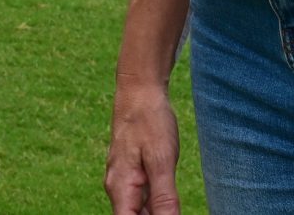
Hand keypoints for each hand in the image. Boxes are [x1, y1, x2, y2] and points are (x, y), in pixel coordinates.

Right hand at [104, 81, 182, 213]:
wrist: (140, 90)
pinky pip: (143, 199)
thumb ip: (164, 197)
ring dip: (157, 214)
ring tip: (175, 207)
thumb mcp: (161, 159)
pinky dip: (157, 206)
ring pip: (139, 212)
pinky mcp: (133, 174)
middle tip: (175, 209)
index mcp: (121, 188)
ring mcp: (124, 181)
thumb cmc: (149, 120)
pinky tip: (172, 203)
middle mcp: (118, 188)